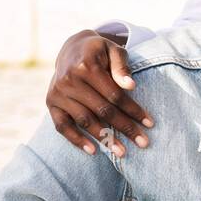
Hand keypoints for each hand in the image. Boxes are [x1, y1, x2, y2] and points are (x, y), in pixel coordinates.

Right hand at [46, 29, 153, 155]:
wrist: (71, 48)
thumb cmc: (99, 51)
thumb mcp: (113, 50)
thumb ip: (121, 66)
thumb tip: (131, 86)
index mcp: (86, 66)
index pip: (115, 95)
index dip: (133, 110)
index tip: (149, 123)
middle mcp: (69, 80)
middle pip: (102, 110)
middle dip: (124, 128)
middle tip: (143, 143)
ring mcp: (58, 93)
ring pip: (85, 120)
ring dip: (104, 138)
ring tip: (122, 152)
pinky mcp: (51, 103)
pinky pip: (62, 126)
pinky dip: (76, 139)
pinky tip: (93, 151)